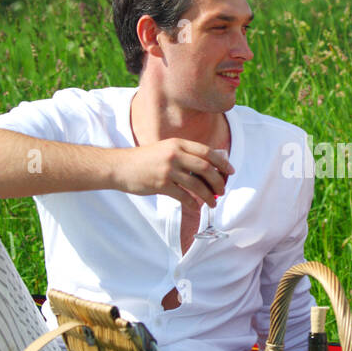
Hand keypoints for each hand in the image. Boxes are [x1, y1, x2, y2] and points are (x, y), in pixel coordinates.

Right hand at [115, 139, 233, 207]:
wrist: (120, 166)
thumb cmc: (144, 159)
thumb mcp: (165, 149)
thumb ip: (184, 154)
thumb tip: (208, 165)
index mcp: (177, 144)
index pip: (207, 152)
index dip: (222, 162)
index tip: (230, 171)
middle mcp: (174, 155)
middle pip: (205, 168)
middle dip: (218, 181)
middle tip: (222, 190)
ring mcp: (167, 170)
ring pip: (196, 185)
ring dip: (208, 196)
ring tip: (213, 203)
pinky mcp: (161, 185)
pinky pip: (183, 196)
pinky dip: (192, 203)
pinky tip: (196, 207)